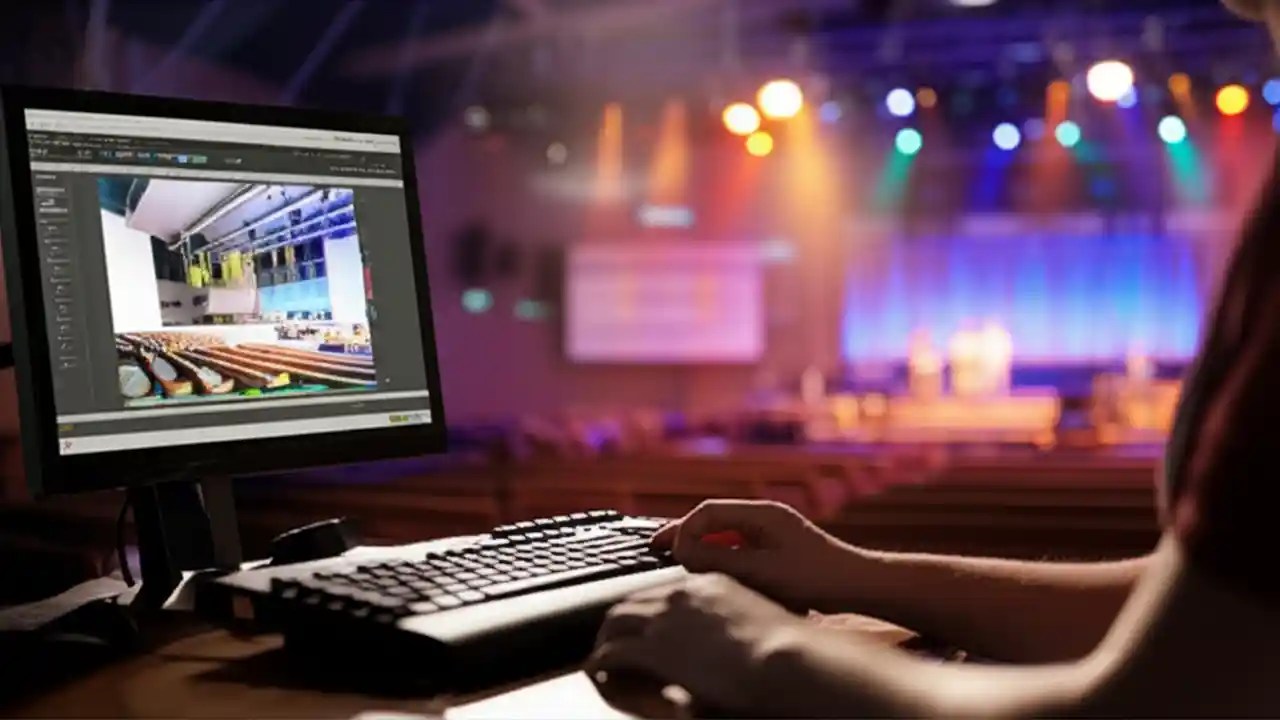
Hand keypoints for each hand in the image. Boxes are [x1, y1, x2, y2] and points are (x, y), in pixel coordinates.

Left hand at [588, 572, 804, 714]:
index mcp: (710, 584)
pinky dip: (602, 662)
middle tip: (614, 641)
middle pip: (633, 601)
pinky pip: (614, 652)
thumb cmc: (789, 651)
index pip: (664, 590)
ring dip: (607, 640)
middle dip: (621, 622)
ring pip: (616, 621)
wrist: (786, 658)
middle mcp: (683, 594)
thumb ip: (740, 625)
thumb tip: (732, 643)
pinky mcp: (657, 647)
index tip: (645, 625)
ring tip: (602, 657)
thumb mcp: (762, 623)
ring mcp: (667, 618)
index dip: (649, 610)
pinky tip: (599, 672)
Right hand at [652, 500, 863, 611]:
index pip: (708, 512)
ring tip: (676, 559)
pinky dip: (721, 558)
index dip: (684, 530)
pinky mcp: (776, 550)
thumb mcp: (761, 571)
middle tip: (655, 547)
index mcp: (760, 513)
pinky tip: (710, 572)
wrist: (857, 585)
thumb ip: (719, 560)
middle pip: (713, 519)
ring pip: (724, 534)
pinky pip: (739, 548)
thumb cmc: (815, 577)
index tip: (670, 553)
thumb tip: (683, 553)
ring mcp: (770, 532)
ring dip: (702, 546)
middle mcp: (763, 517)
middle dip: (685, 533)